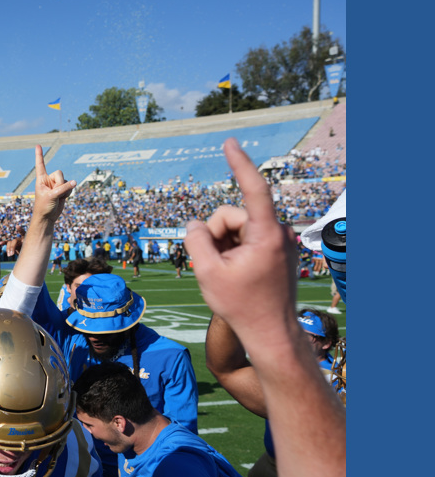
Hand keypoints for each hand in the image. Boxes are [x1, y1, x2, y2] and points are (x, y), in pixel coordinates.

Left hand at [31, 145, 75, 221]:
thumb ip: (63, 188)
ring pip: (66, 180)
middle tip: (54, 193)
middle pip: (59, 173)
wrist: (48, 217)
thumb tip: (74, 182)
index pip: (40, 165)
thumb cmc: (44, 206)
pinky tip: (62, 198)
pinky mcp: (63, 189)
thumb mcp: (52, 196)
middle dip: (60, 183)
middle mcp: (48, 180)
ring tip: (57, 198)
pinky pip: (70, 186)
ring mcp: (56, 184)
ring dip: (64, 190)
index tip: (38, 145)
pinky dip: (68, 193)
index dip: (39, 155)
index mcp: (41, 179)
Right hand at [184, 139, 298, 334]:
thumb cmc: (242, 306)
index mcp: (266, 235)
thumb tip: (195, 224)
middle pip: (233, 215)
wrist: (272, 333)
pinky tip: (234, 272)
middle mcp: (279, 233)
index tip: (230, 143)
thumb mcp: (207, 272)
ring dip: (224, 245)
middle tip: (212, 265)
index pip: (253, 189)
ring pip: (239, 228)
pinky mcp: (279, 250)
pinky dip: (235, 250)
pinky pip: (248, 238)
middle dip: (216, 234)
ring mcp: (281, 242)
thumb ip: (196, 241)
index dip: (239, 164)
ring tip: (226, 273)